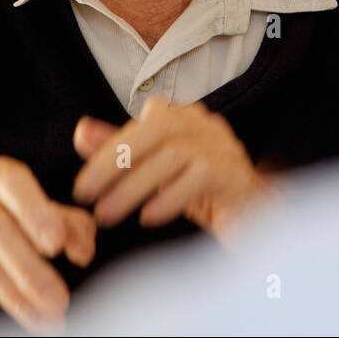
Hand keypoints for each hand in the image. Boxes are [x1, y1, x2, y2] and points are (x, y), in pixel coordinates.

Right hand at [0, 156, 95, 331]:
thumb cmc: (2, 232)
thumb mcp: (40, 223)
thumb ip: (70, 229)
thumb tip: (84, 251)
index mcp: (3, 176)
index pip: (18, 187)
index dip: (38, 215)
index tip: (56, 246)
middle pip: (1, 232)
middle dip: (33, 272)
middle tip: (58, 302)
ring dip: (15, 295)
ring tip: (42, 318)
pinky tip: (1, 307)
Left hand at [72, 96, 272, 234]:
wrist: (257, 218)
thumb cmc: (203, 192)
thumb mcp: (156, 172)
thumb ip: (121, 150)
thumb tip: (81, 131)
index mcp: (187, 119)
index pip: (146, 119)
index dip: (110, 147)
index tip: (83, 185)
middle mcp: (207, 125)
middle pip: (158, 128)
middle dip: (115, 160)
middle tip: (86, 196)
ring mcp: (225, 147)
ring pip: (175, 153)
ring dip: (134, 186)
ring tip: (108, 215)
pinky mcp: (237, 174)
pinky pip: (200, 176)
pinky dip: (170, 197)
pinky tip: (148, 217)